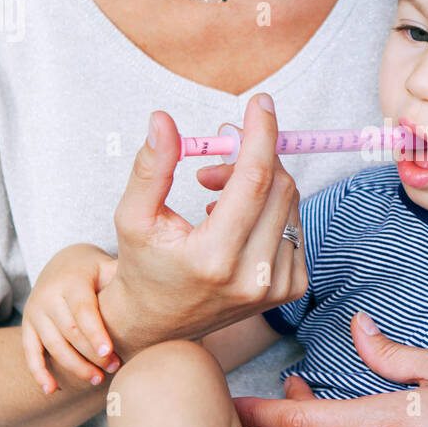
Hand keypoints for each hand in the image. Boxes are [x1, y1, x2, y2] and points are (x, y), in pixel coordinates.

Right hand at [22, 245, 120, 393]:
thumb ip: (122, 277)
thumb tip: (152, 286)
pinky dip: (39, 372)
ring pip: (53, 345)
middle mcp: (48, 296)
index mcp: (71, 282)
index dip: (95, 332)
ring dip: (75, 367)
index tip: (109, 351)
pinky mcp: (27, 325)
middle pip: (69, 332)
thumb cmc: (94, 271)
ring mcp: (35, 312)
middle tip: (114, 367)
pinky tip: (51, 390)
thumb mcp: (106, 267)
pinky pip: (30, 352)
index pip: (83, 310)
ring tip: (98, 379)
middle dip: (91, 354)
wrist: (60, 263)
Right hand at [99, 93, 306, 361]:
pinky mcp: (291, 289)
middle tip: (218, 151)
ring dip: (259, 181)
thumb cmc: (144, 265)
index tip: (260, 103)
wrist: (162, 324)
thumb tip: (162, 120)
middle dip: (253, 155)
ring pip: (289, 202)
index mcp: (213, 259)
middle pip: (278, 186)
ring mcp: (277, 286)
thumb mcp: (133, 217)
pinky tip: (235, 218)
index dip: (260, 135)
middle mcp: (253, 276)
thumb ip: (151, 167)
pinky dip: (269, 207)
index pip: (253, 180)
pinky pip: (294, 224)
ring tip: (215, 190)